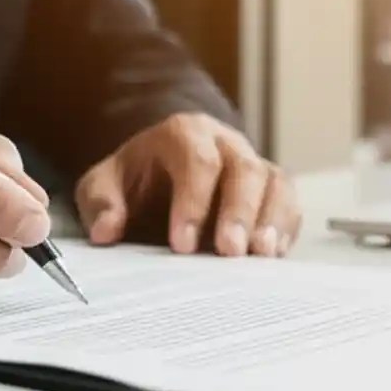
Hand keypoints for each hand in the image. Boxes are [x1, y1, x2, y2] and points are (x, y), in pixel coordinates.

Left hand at [75, 113, 300, 256]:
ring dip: (271, 220)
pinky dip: (285, 228)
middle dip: (238, 212)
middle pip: (244, 169)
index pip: (197, 160)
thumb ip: (101, 203)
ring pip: (274, 183)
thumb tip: (106, 230)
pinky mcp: (270, 191)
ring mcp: (251, 165)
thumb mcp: (102, 187)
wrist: (155, 179)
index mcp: (183, 134)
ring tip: (262, 255)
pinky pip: (289, 203)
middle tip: (229, 252)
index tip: (181, 244)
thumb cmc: (132, 184)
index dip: (193, 201)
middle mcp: (224, 143)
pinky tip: (273, 256)